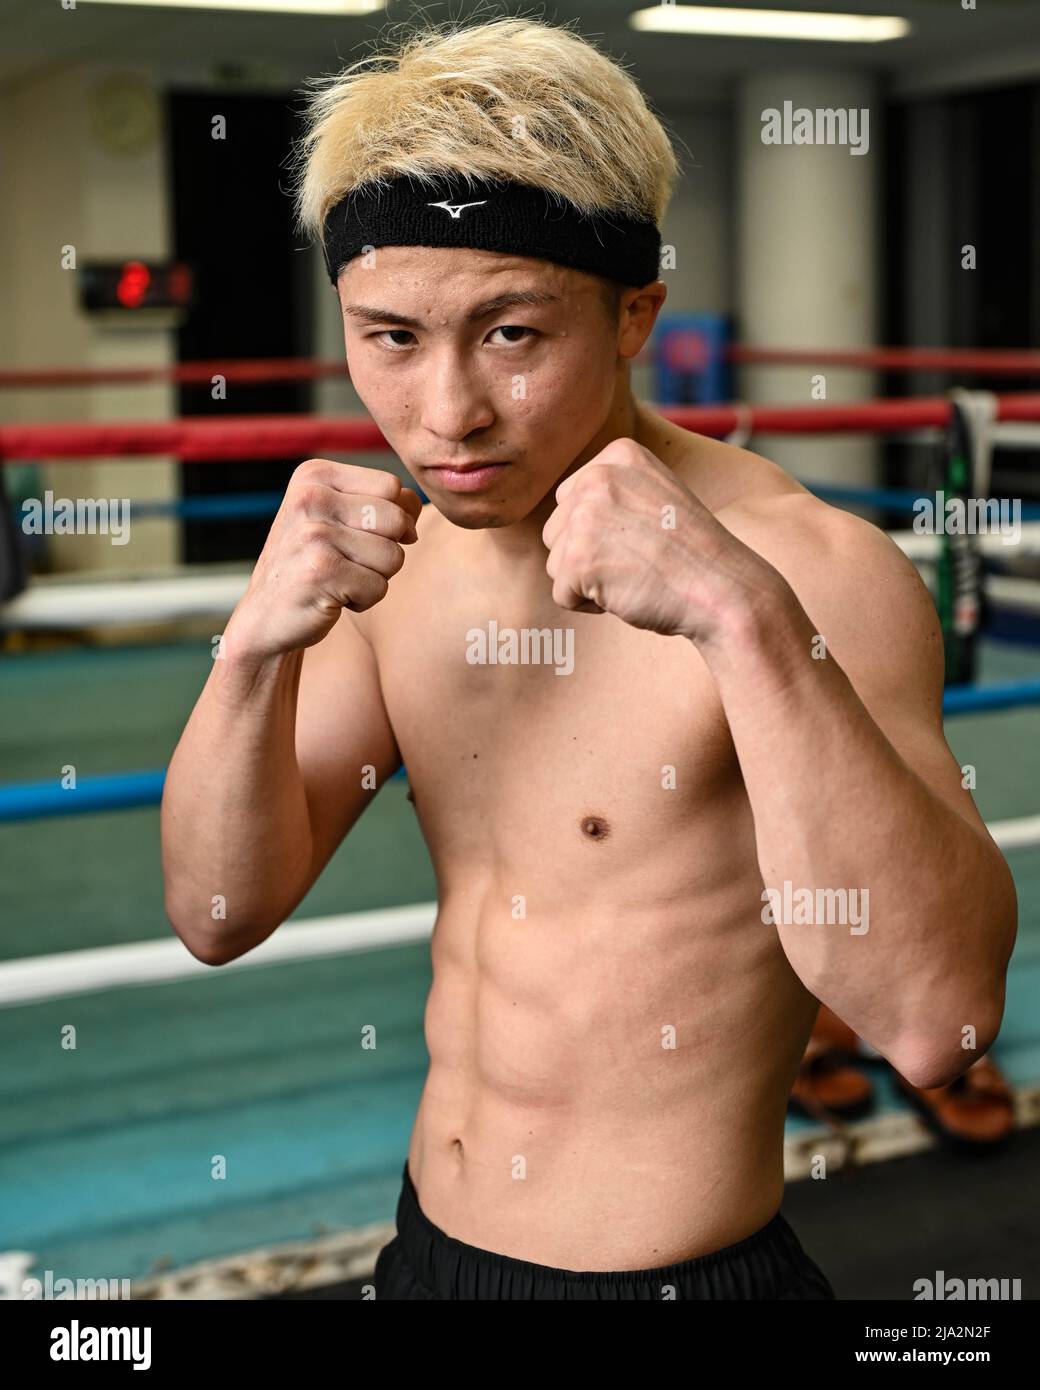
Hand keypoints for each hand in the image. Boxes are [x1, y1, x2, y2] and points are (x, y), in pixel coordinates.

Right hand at [229, 458, 421, 661]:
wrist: (266, 617)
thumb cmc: (313, 564)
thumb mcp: (338, 519)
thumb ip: (381, 503)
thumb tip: (416, 507)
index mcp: (315, 475)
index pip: (392, 487)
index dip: (393, 519)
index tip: (359, 537)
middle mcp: (311, 498)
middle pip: (398, 520)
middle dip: (386, 551)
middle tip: (348, 563)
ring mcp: (313, 534)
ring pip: (394, 556)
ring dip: (375, 578)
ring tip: (338, 579)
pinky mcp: (320, 572)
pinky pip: (379, 587)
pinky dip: (363, 600)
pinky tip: (332, 597)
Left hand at [542, 437, 765, 642]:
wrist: (724, 589)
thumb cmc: (693, 554)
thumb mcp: (655, 496)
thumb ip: (613, 490)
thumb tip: (565, 505)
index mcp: (619, 455)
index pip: (570, 498)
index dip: (601, 531)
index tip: (645, 537)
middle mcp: (597, 477)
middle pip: (556, 530)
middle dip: (587, 555)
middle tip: (639, 560)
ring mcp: (585, 517)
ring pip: (556, 563)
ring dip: (588, 581)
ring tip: (635, 575)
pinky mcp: (578, 559)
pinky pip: (561, 594)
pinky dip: (589, 606)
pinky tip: (627, 594)